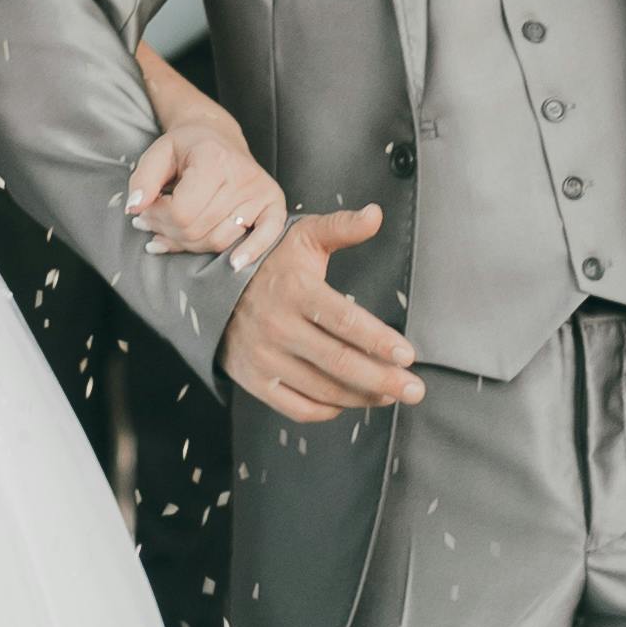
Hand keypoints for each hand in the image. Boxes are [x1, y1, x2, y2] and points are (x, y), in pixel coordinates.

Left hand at [129, 106, 287, 265]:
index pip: (181, 211)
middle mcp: (241, 176)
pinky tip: (233, 264)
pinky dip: (251, 253)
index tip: (145, 209)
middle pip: (198, 229)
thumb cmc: (187, 147)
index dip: (157, 217)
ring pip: (220, 240)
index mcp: (213, 159)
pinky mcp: (274, 203)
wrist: (219, 136)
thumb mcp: (158, 152)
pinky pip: (267, 236)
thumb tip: (135, 208)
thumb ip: (143, 179)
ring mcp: (260, 191)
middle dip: (168, 231)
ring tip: (170, 234)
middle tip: (151, 224)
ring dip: (190, 245)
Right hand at [219, 202, 420, 422]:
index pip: (344, 321)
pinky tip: (349, 402)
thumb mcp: (303, 237)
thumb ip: (342, 227)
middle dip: (383, 379)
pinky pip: (297, 407)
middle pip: (339, 362)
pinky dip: (328, 411)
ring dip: (363, 397)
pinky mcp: (254, 380)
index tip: (407, 354)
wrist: (211, 289)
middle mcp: (278, 326)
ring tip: (391, 394)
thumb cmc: (269, 263)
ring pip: (323, 389)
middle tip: (414, 389)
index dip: (378, 340)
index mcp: (295, 291)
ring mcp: (264, 357)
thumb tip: (375, 215)